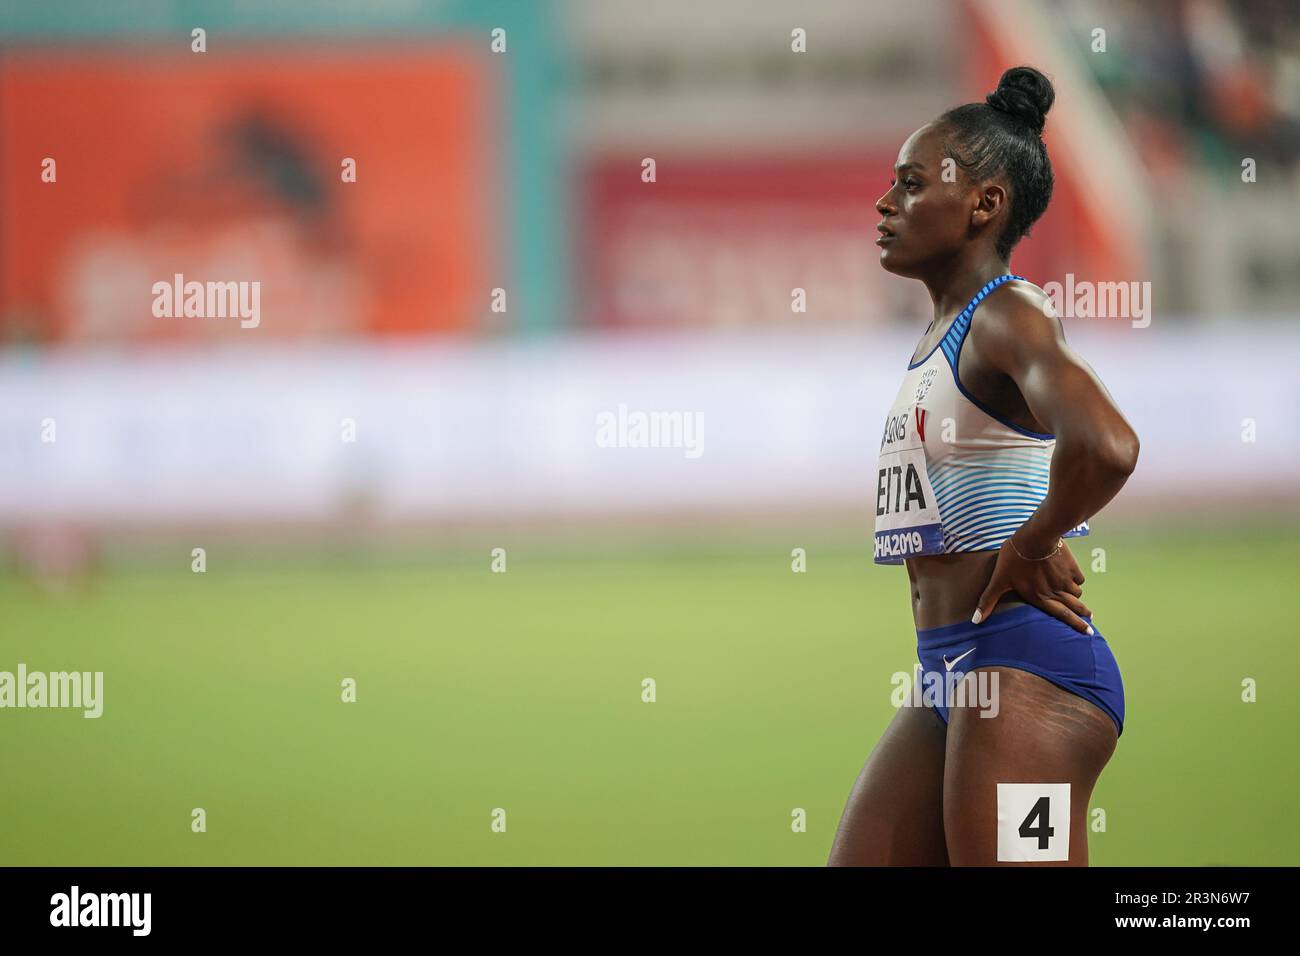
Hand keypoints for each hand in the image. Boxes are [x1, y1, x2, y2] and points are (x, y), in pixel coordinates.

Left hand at [972, 534, 1092, 634]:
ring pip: (1076, 592)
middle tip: (1090, 618)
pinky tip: (1072, 577)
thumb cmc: (1014, 559)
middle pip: (1074, 606)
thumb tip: (975, 621)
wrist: (1035, 537)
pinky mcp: (1072, 567)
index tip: (1088, 632)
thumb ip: (988, 601)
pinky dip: (1076, 579)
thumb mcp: (999, 580)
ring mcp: (1066, 579)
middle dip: (1082, 614)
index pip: (1062, 615)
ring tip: (1076, 597)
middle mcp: (1056, 591)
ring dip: (1076, 596)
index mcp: (1040, 598)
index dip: (1075, 625)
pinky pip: (1078, 577)